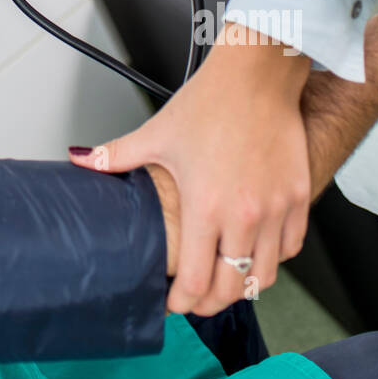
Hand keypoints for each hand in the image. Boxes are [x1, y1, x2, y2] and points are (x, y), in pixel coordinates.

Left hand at [69, 21, 311, 315]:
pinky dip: (272, 257)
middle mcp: (244, 215)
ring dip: (242, 284)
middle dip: (209, 303)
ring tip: (224, 278)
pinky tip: (255, 250)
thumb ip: (116, 156)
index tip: (172, 302)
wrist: (256, 75)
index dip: (181, 302)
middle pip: (230, 289)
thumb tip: (78, 160)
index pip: (196, 282)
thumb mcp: (158, 133)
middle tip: (195, 299)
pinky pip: (290, 247)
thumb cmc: (210, 102)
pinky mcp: (298, 197)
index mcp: (206, 206)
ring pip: (264, 276)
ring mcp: (276, 209)